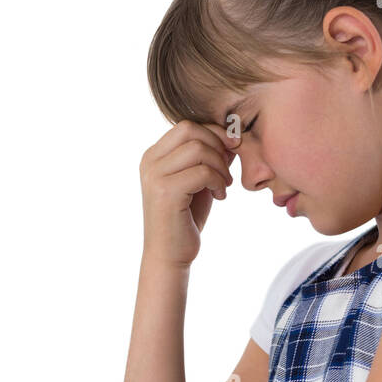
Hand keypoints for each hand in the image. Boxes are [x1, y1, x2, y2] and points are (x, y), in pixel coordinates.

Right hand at [138, 119, 235, 267]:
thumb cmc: (185, 218)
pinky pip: (202, 172)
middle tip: (228, 170)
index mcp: (153, 156)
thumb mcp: (199, 181)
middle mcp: (149, 162)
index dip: (214, 133)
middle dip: (218, 145)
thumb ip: (209, 157)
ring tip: (224, 186)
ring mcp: (155, 176)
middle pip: (191, 130)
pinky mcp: (165, 192)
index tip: (232, 150)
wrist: (169, 255)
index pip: (186, 126)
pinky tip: (220, 197)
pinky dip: (218, 182)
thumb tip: (230, 136)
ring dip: (220, 167)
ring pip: (199, 149)